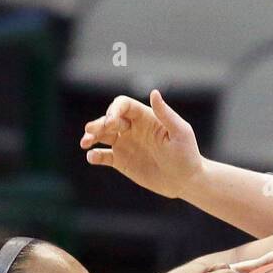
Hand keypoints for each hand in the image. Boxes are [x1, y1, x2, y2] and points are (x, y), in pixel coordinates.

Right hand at [80, 89, 201, 198]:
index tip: (112, 121)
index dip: (114, 110)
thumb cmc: (187, 154)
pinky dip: (96, 155)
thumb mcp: (180, 132)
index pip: (123, 105)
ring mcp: (125, 144)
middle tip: (91, 132)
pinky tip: (91, 157)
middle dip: (99, 124)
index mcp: (144, 117)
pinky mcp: (122, 161)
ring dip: (91, 136)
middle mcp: (131, 128)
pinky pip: (104, 156)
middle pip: (108, 119)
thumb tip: (154, 92)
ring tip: (85, 143)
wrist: (186, 180)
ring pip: (102, 136)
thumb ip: (166, 114)